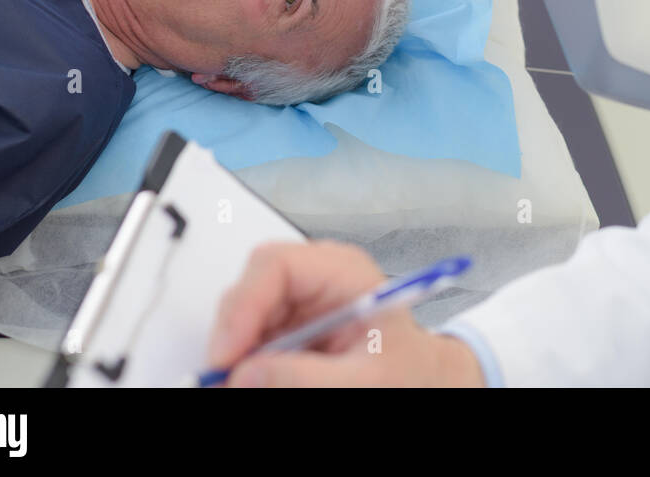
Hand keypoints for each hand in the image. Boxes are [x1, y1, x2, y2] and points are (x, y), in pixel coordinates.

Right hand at [207, 240, 485, 386]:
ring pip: (243, 319)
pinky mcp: (289, 331)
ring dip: (237, 354)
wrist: (423, 381)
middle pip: (251, 292)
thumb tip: (245, 374)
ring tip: (245, 383)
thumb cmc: (411, 372)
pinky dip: (246, 364)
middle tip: (226, 378)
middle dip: (234, 335)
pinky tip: (260, 381)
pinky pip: (250, 341)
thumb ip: (306, 377)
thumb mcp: (365, 380)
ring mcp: (300, 306)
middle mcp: (316, 281)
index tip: (228, 353)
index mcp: (343, 273)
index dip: (243, 305)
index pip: (275, 265)